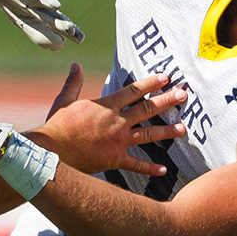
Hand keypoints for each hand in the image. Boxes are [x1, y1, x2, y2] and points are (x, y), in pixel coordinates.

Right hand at [30, 67, 187, 175]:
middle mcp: (116, 121)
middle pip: (147, 109)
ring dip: (166, 132)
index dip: (151, 83)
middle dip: (167, 101)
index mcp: (105, 106)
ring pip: (148, 135)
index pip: (133, 91)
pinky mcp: (114, 159)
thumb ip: (73, 83)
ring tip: (182, 129)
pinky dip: (150, 168)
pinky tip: (164, 169)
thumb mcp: (64, 101)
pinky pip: (136, 164)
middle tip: (183, 95)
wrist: (52, 152)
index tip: (166, 78)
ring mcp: (118, 141)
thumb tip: (76, 65)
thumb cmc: (57, 127)